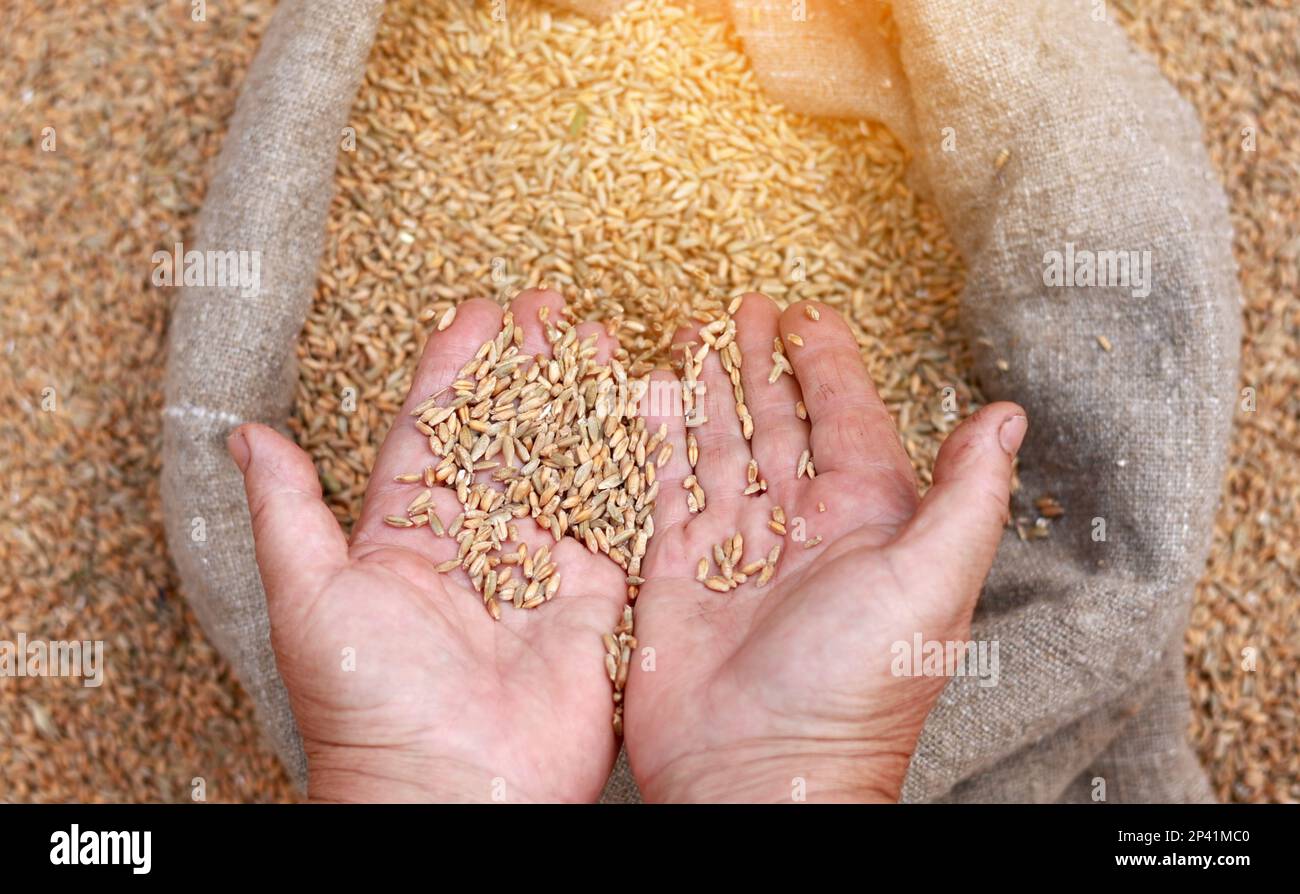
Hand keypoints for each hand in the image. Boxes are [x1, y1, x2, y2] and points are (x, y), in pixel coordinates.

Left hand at [228, 290, 626, 802]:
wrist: (453, 797)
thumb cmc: (369, 708)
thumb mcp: (311, 600)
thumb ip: (288, 513)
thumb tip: (243, 436)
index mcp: (406, 538)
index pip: (436, 431)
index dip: (458, 370)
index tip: (482, 313)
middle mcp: (476, 548)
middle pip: (509, 438)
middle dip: (532, 372)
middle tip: (556, 311)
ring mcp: (539, 573)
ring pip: (566, 469)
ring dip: (585, 405)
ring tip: (607, 344)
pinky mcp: (595, 603)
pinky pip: (616, 525)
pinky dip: (632, 470)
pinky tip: (645, 418)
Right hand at [626, 293, 1025, 801]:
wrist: (760, 778)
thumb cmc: (855, 692)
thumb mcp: (931, 584)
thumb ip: (967, 497)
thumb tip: (1008, 417)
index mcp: (864, 521)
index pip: (844, 417)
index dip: (824, 362)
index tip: (804, 313)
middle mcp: (797, 529)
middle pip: (777, 422)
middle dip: (759, 362)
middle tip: (743, 307)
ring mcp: (732, 549)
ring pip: (719, 446)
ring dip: (708, 388)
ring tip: (693, 333)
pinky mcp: (674, 573)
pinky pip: (664, 488)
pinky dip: (655, 441)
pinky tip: (649, 398)